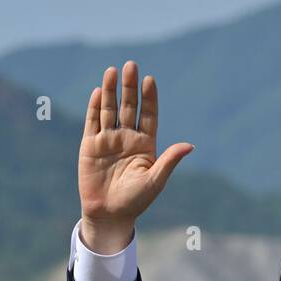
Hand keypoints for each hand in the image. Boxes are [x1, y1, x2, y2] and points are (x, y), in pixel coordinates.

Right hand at [78, 61, 192, 252]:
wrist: (109, 215)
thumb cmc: (135, 201)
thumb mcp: (155, 181)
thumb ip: (169, 161)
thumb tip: (190, 145)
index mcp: (145, 145)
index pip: (148, 115)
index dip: (149, 98)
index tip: (150, 80)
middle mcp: (127, 138)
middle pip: (129, 107)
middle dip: (130, 87)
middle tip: (131, 66)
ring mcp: (108, 140)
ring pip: (109, 110)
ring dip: (110, 91)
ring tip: (112, 71)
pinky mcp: (90, 146)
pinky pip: (92, 122)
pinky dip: (94, 107)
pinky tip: (97, 92)